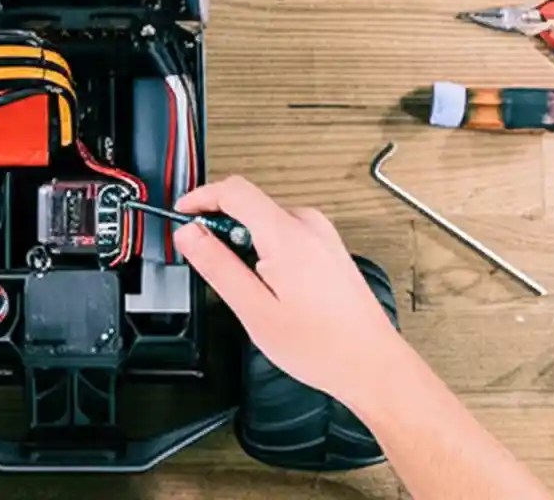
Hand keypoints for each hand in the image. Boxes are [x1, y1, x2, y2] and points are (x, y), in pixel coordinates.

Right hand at [174, 176, 402, 398]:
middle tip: (206, 263)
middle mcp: (308, 226)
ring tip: (245, 287)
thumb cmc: (322, 346)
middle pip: (248, 204)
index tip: (182, 213)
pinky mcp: (327, 247)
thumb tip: (189, 234)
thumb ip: (217, 266)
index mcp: (287, 235)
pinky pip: (284, 233)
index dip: (200, 198)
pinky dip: (265, 249)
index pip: (233, 190)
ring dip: (244, 242)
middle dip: (220, 228)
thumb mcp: (254, 310)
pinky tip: (269, 288)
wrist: (371, 363)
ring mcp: (322, 235)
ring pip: (265, 221)